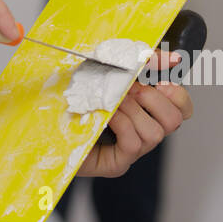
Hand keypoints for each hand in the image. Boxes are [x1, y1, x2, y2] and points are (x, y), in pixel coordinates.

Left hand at [75, 49, 192, 177]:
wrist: (40, 106)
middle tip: (129, 90)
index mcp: (144, 106)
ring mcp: (128, 148)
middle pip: (175, 122)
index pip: (182, 108)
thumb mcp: (109, 63)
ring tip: (110, 102)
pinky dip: (122, 124)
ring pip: (156, 134)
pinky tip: (105, 116)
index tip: (161, 82)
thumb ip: (142, 60)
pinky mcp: (115, 163)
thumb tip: (173, 58)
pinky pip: (134, 144)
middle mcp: (141, 128)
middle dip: (153, 100)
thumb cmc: (72, 85)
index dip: (178, 95)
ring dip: (132, 111)